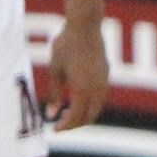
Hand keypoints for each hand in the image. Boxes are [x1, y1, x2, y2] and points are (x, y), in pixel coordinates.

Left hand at [46, 16, 107, 130]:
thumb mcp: (55, 71)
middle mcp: (97, 88)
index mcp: (83, 89)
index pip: (76, 117)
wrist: (86, 26)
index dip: (65, 127)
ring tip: (68, 112)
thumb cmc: (66, 46)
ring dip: (84, 114)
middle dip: (75, 124)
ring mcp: (104, 81)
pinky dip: (90, 104)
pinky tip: (78, 98)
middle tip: (60, 125)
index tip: (54, 130)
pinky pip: (100, 96)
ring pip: (97, 107)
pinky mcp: (106, 74)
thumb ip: (53, 94)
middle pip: (90, 116)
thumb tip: (50, 115)